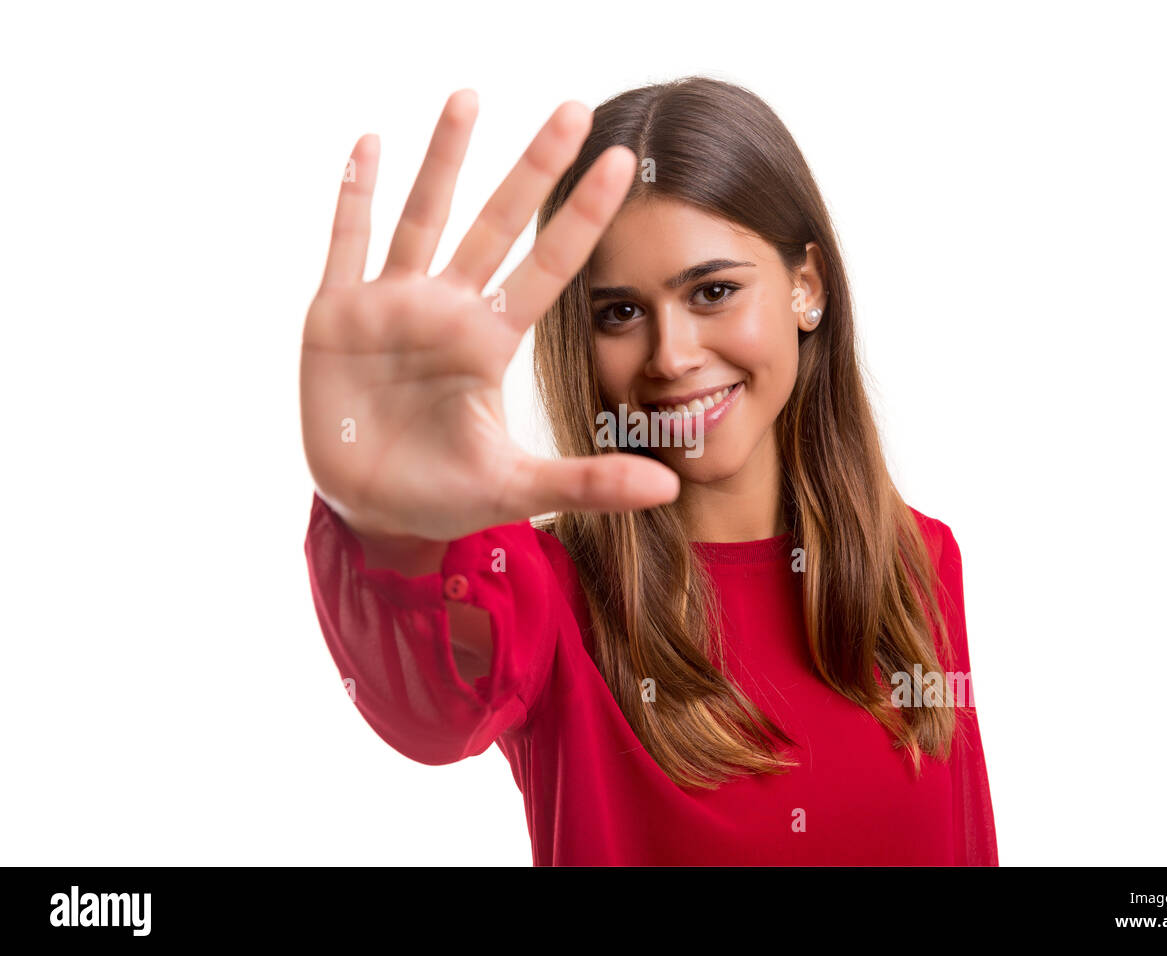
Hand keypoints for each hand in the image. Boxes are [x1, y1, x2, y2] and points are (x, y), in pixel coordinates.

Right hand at [299, 90, 679, 542]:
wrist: (372, 511)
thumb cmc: (444, 493)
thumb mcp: (517, 488)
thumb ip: (588, 482)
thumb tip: (668, 488)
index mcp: (490, 343)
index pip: (549, 267)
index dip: (582, 216)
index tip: (622, 163)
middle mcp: (447, 311)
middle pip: (496, 225)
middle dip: (531, 169)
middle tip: (573, 109)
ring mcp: (392, 307)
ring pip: (423, 217)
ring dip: (444, 159)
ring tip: (471, 96)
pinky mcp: (336, 316)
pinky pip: (346, 245)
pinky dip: (354, 197)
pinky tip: (369, 145)